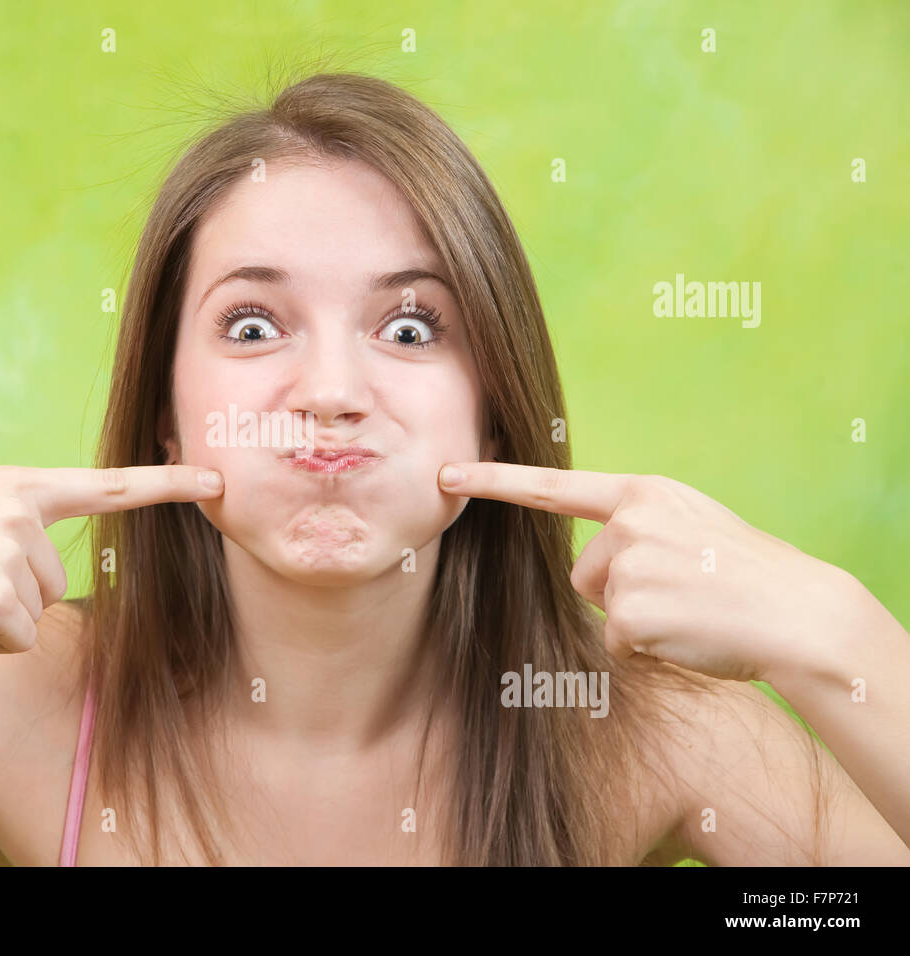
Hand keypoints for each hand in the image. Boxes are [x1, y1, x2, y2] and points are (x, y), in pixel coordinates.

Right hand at [0, 465, 223, 655]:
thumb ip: (15, 523)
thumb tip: (48, 562)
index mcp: (16, 486)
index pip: (107, 486)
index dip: (167, 483)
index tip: (216, 480)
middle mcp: (18, 509)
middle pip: (57, 578)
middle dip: (15, 596)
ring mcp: (8, 548)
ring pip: (37, 610)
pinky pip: (15, 638)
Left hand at [437, 462, 866, 682]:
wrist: (797, 613)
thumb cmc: (745, 573)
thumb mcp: (691, 524)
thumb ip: (638, 525)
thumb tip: (592, 563)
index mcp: (643, 493)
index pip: (554, 487)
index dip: (495, 482)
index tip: (447, 475)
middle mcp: (629, 522)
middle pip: (585, 571)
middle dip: (622, 590)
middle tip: (683, 590)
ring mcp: (628, 566)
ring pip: (602, 606)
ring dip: (636, 618)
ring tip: (690, 609)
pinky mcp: (629, 612)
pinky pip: (618, 642)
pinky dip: (648, 648)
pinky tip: (687, 634)